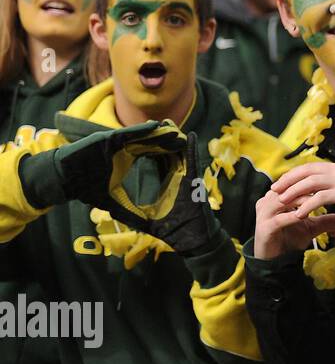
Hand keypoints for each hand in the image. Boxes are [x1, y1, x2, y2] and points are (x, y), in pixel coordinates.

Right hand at [53, 120, 185, 209]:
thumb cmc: (84, 187)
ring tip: (175, 131)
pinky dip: (141, 130)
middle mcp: (123, 148)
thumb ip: (127, 209)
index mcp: (126, 159)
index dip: (166, 154)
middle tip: (184, 139)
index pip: (151, 154)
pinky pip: (127, 133)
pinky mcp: (106, 139)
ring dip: (158, 132)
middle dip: (167, 141)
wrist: (63, 180)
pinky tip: (155, 126)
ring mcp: (115, 142)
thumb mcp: (111, 201)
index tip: (183, 154)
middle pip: (150, 142)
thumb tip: (142, 224)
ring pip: (141, 136)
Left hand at [86, 131, 225, 256]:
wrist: (191, 240)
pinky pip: (194, 162)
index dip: (147, 148)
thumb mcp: (145, 219)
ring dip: (174, 137)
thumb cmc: (171, 231)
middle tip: (152, 123)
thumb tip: (111, 210)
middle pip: (168, 152)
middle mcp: (179, 177)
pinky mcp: (195, 182)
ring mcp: (188, 178)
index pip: (156, 161)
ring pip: (181, 153)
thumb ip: (131, 211)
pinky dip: (193, 149)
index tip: (137, 138)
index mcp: (168, 183)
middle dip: (159, 137)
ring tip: (166, 123)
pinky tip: (189, 136)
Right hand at [253, 187, 334, 259]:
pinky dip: (294, 216)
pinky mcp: (264, 227)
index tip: (332, 179)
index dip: (314, 178)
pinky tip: (306, 216)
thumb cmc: (292, 238)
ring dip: (301, 198)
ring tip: (319, 197)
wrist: (277, 261)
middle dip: (309, 185)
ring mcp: (264, 213)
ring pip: (284, 200)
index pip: (296, 180)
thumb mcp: (314, 226)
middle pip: (289, 187)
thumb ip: (330, 219)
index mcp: (279, 195)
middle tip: (328, 185)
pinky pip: (281, 219)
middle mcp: (269, 200)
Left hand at [271, 161, 334, 223]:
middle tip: (274, 190)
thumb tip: (331, 227)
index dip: (295, 174)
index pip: (313, 166)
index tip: (282, 183)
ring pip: (311, 181)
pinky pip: (321, 197)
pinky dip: (307, 205)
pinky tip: (298, 214)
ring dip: (293, 191)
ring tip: (281, 201)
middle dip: (289, 180)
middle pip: (308, 170)